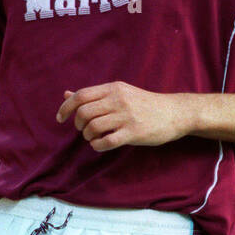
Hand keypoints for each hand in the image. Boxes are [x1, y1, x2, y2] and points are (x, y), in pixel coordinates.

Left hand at [55, 82, 189, 150]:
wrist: (174, 113)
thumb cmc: (144, 104)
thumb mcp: (120, 93)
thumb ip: (93, 95)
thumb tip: (66, 94)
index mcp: (113, 88)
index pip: (81, 95)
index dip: (65, 108)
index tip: (60, 118)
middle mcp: (118, 100)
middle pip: (84, 112)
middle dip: (77, 125)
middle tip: (83, 130)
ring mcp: (126, 117)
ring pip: (93, 127)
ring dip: (88, 136)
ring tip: (94, 137)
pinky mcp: (134, 133)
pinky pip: (107, 142)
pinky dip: (98, 146)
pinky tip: (100, 145)